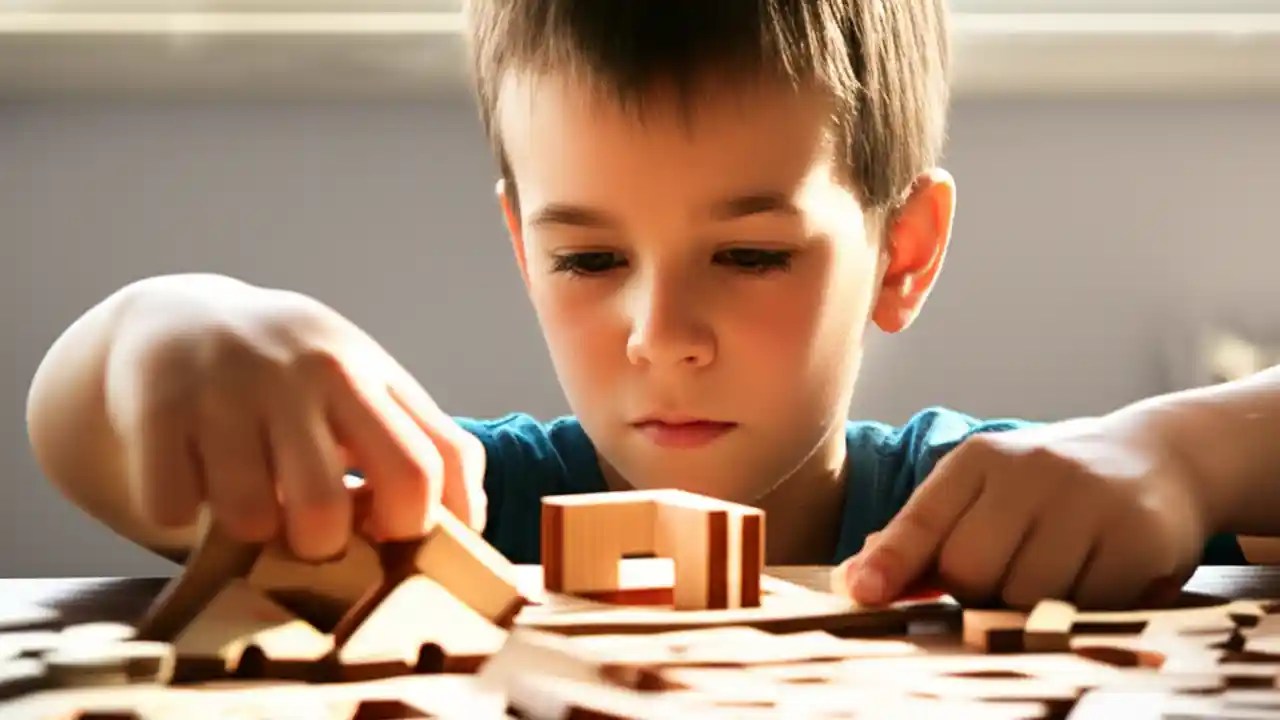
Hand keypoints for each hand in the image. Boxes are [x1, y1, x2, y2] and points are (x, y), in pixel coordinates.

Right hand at [103, 275, 485, 559]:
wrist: (176, 317)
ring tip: (246, 505)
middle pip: (331, 507)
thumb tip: (467, 531)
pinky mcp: (161, 403)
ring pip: (252, 518)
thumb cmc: (290, 380)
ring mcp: (233, 385)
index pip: (434, 464)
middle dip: (323, 549)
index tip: (398, 544)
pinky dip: (177, 517)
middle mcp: (308, 372)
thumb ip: (413, 447)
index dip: (427, 528)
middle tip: (311, 538)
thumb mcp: (361, 390)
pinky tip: (188, 483)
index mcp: (370, 376)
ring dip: (247, 536)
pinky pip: (175, 507)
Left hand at [838, 413, 1209, 609]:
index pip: (924, 517)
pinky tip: (1098, 576)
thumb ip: (927, 534)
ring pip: (1026, 595)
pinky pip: (1088, 606)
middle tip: (1002, 582)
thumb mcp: (986, 491)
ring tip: (1055, 577)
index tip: (863, 594)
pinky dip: (1085, 609)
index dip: (892, 561)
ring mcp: (1087, 498)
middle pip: (970, 568)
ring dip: (1031, 608)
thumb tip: (858, 577)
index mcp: (980, 458)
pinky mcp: (1137, 534)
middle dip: (975, 594)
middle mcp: (1031, 468)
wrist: (1158, 457)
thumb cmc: (1050, 488)